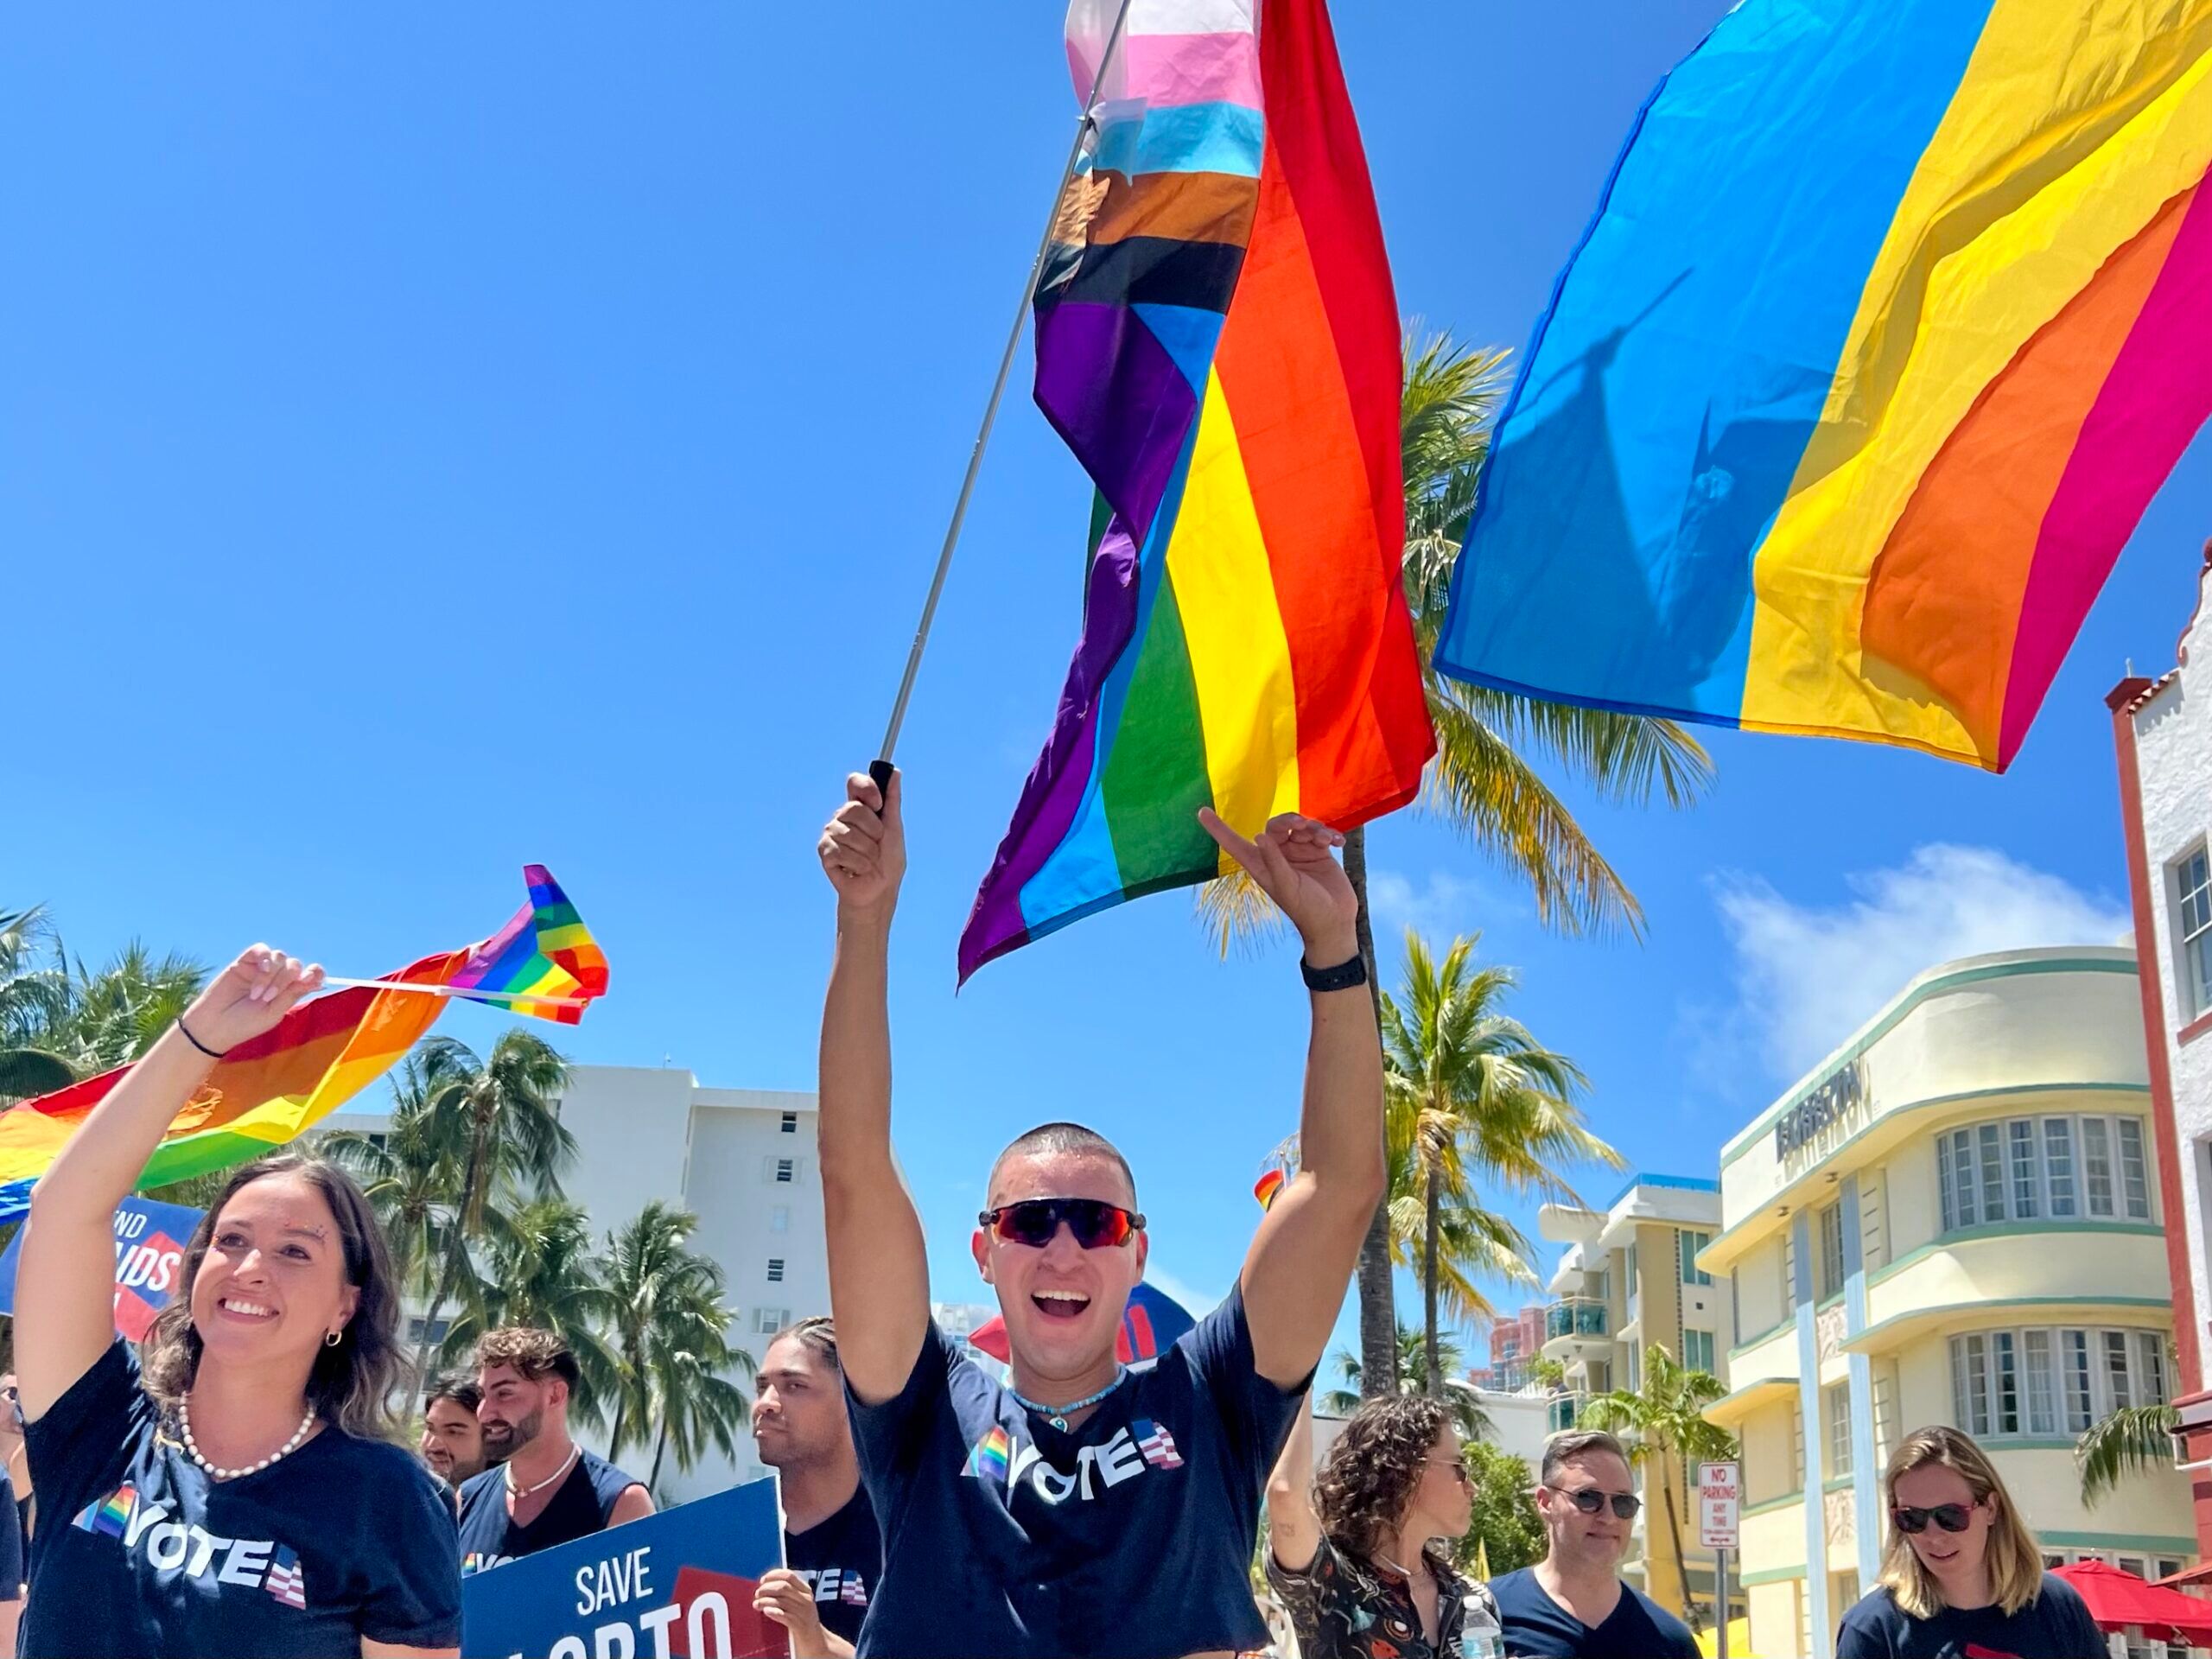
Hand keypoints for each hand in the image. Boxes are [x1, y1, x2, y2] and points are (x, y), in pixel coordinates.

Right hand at [178, 947, 323, 1054]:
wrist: (213, 1026)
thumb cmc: (244, 1024)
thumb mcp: (273, 1013)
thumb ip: (293, 993)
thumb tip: (316, 978)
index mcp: (289, 991)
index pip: (310, 974)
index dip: (315, 972)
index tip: (312, 977)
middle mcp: (277, 978)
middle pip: (294, 965)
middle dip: (285, 980)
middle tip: (268, 998)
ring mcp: (261, 969)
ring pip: (280, 958)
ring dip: (272, 976)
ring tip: (257, 995)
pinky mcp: (244, 963)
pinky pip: (261, 950)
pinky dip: (265, 959)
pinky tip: (261, 970)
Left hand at [754, 1569, 831, 1657]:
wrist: (817, 1643)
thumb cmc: (804, 1622)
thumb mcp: (801, 1604)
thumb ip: (789, 1594)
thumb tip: (766, 1586)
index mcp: (806, 1591)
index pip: (789, 1575)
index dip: (774, 1575)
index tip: (762, 1580)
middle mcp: (806, 1600)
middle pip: (783, 1587)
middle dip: (766, 1588)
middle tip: (757, 1594)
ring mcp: (803, 1613)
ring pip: (781, 1600)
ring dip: (765, 1600)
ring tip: (756, 1604)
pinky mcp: (799, 1626)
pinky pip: (783, 1616)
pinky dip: (773, 1611)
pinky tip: (765, 1611)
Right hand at [818, 769, 905, 920]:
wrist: (880, 890)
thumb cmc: (888, 861)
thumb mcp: (894, 828)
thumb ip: (892, 801)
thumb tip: (895, 772)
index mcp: (860, 808)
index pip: (854, 783)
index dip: (866, 788)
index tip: (878, 803)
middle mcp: (842, 817)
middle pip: (854, 809)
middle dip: (873, 830)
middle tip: (877, 844)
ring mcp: (831, 834)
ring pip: (850, 833)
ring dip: (868, 852)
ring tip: (869, 861)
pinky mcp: (825, 852)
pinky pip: (842, 851)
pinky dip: (858, 864)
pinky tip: (858, 870)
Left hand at [1198, 810, 1358, 965]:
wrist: (1335, 921)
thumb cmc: (1307, 909)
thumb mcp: (1287, 886)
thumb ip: (1275, 861)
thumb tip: (1260, 836)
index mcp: (1261, 865)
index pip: (1235, 843)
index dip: (1218, 829)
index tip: (1201, 812)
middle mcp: (1277, 856)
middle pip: (1276, 825)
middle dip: (1290, 820)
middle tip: (1302, 825)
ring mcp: (1298, 852)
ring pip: (1301, 826)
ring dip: (1314, 828)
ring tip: (1326, 839)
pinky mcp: (1318, 851)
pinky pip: (1320, 833)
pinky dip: (1329, 833)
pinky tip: (1338, 841)